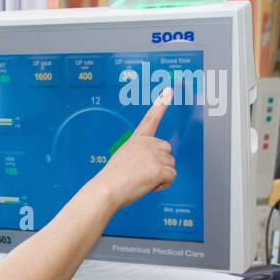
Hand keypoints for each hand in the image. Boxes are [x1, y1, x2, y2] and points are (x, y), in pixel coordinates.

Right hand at [95, 87, 176, 213]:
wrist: (108, 189)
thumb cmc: (111, 180)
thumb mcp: (124, 161)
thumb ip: (139, 158)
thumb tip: (150, 169)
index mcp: (137, 140)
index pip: (151, 119)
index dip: (161, 104)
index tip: (169, 90)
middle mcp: (147, 144)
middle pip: (167, 151)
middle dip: (160, 164)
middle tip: (143, 175)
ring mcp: (154, 155)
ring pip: (170, 165)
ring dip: (161, 176)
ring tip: (142, 182)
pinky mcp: (159, 168)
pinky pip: (172, 176)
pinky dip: (163, 184)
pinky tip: (149, 186)